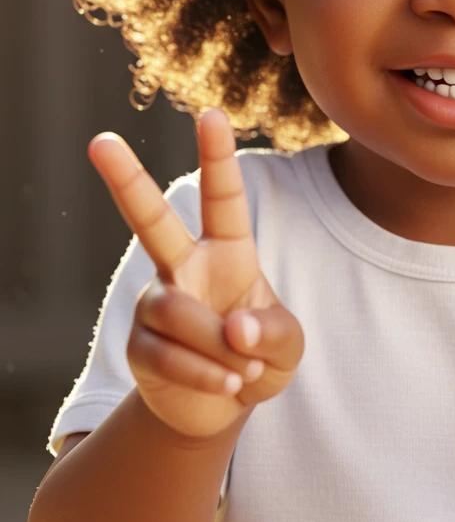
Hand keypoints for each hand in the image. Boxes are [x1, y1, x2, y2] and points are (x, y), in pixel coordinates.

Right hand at [88, 108, 304, 441]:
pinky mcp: (139, 346)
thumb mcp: (287, 344)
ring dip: (218, 347)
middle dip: (126, 180)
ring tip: (242, 370)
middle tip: (99, 141)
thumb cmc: (258, 357)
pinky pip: (169, 355)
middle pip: (151, 220)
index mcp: (226, 250)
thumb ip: (273, 331)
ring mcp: (157, 304)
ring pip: (176, 311)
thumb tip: (233, 328)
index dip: (217, 156)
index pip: (221, 197)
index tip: (211, 113)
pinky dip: (206, 375)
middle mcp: (183, 266)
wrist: (221, 408)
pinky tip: (228, 385)